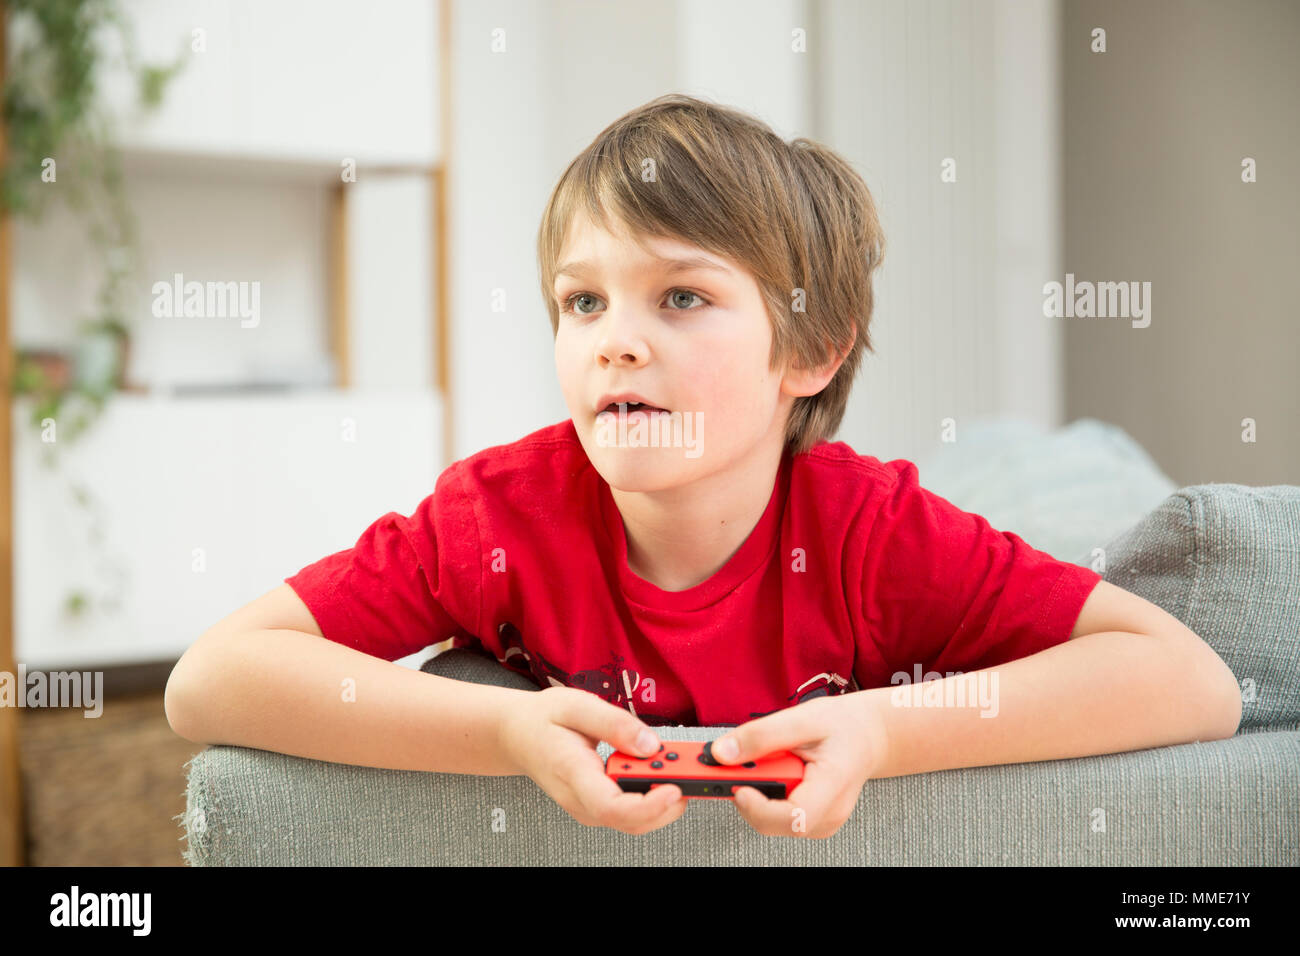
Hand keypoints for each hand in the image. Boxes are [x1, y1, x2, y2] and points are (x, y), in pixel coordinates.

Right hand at [497, 686, 687, 834]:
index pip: (611, 806)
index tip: (675, 788)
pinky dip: (655, 797)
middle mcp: (581, 800)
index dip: (648, 805)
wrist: (517, 735)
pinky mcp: (598, 807)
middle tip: (694, 769)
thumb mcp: (576, 705)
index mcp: (571, 773)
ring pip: (636, 821)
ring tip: (683, 766)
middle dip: (669, 801)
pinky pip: (632, 812)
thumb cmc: (544, 719)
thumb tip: (651, 745)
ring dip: (666, 801)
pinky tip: (666, 771)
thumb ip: (614, 724)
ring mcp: (589, 808)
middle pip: (631, 820)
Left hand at [710, 693, 888, 837]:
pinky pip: (776, 815)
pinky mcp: (811, 820)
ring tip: (766, 759)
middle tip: (734, 761)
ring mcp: (820, 821)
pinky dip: (765, 794)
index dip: (759, 808)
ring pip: (772, 820)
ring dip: (756, 792)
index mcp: (833, 786)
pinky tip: (773, 770)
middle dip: (748, 792)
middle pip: (775, 821)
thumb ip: (761, 736)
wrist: (868, 735)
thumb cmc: (842, 725)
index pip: (794, 816)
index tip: (736, 785)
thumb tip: (721, 753)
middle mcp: (828, 813)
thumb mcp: (802, 718)